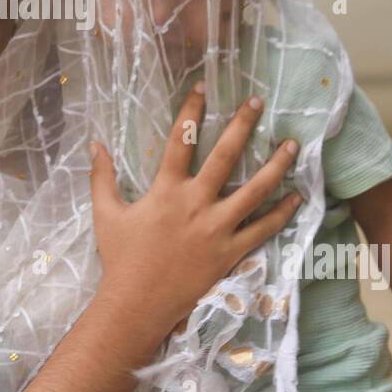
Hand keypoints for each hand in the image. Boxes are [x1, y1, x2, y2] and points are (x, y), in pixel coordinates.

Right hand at [89, 83, 302, 343]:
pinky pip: (263, 229)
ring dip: (276, 165)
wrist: (137, 304)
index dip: (191, 110)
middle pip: (226, 156)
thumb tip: (95, 144)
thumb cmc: (121, 258)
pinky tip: (296, 197)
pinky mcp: (231, 252)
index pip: (179, 140)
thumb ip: (102, 177)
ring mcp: (217, 228)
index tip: (204, 86)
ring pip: (255, 190)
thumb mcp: (106, 214)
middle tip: (258, 102)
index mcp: (166, 190)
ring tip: (292, 145)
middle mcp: (196, 203)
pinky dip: (282, 213)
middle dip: (243, 125)